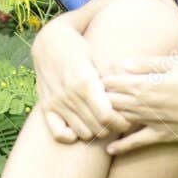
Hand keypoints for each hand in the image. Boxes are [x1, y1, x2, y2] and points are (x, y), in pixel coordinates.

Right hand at [31, 21, 132, 142]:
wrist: (48, 41)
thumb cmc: (79, 47)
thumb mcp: (98, 57)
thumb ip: (112, 76)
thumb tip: (131, 89)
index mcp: (85, 82)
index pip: (106, 116)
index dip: (120, 122)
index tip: (127, 120)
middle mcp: (70, 95)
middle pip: (97, 127)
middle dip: (112, 128)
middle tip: (118, 122)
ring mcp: (56, 102)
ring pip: (83, 133)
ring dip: (95, 131)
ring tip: (101, 123)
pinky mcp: (46, 106)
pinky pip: (58, 134)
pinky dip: (70, 136)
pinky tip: (79, 128)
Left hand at [98, 53, 177, 155]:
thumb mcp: (177, 64)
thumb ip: (148, 64)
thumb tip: (121, 63)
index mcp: (152, 82)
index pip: (116, 82)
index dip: (100, 82)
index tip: (89, 80)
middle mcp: (151, 104)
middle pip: (115, 102)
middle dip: (98, 101)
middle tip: (83, 101)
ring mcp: (157, 122)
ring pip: (124, 121)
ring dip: (107, 121)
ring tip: (90, 121)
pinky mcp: (167, 136)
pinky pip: (140, 143)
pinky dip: (123, 146)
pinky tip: (110, 149)